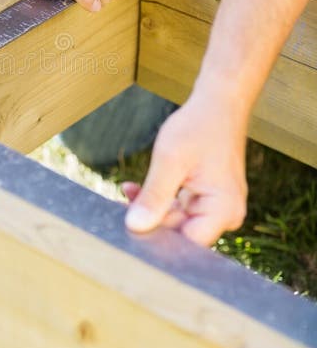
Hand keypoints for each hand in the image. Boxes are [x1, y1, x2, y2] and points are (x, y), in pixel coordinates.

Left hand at [123, 93, 247, 245]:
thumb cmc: (199, 127)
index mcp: (222, 210)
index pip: (185, 243)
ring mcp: (218, 208)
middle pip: (180, 234)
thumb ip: (154, 196)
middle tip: (121, 205)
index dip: (155, 239)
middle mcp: (225, 215)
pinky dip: (159, 200)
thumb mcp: (170, 161)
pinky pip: (179, 208)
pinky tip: (136, 190)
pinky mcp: (207, 199)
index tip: (128, 227)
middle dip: (150, 221)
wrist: (218, 104)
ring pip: (176, 221)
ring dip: (151, 209)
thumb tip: (135, 226)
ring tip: (128, 192)